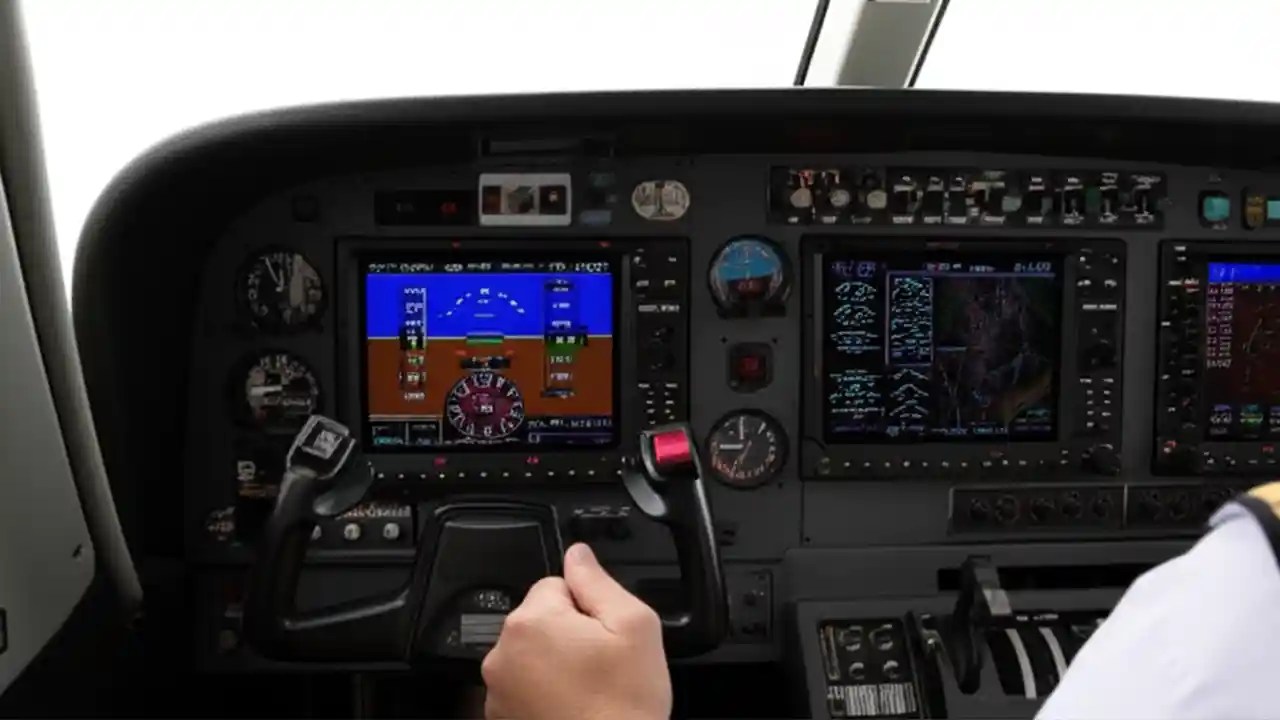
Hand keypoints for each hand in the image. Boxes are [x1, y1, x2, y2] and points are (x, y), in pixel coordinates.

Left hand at [481, 543, 670, 719]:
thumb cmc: (623, 706)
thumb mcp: (634, 625)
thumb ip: (600, 581)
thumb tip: (578, 553)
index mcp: (532, 621)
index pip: (556, 584)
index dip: (588, 607)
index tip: (602, 636)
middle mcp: (504, 652)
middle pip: (541, 619)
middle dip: (569, 635)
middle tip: (600, 665)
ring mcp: (498, 689)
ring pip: (533, 654)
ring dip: (556, 665)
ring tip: (588, 690)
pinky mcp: (501, 716)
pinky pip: (525, 687)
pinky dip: (545, 694)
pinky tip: (573, 707)